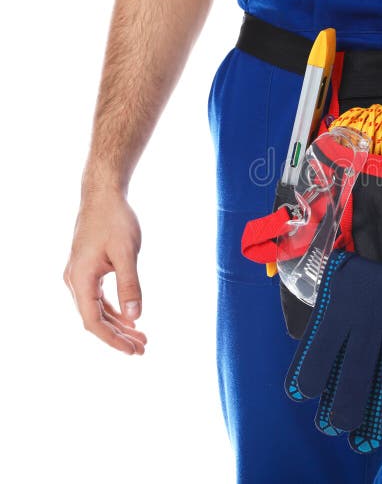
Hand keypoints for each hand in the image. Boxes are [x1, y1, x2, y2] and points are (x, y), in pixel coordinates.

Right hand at [63, 189, 146, 354]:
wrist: (103, 195)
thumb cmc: (115, 220)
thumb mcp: (127, 253)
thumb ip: (130, 285)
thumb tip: (136, 317)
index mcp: (80, 279)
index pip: (93, 321)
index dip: (113, 339)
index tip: (133, 350)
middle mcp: (75, 280)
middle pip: (95, 319)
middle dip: (118, 336)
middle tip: (143, 348)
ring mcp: (80, 274)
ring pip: (97, 309)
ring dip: (118, 324)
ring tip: (141, 337)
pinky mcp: (88, 268)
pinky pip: (99, 297)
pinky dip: (115, 309)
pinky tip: (131, 318)